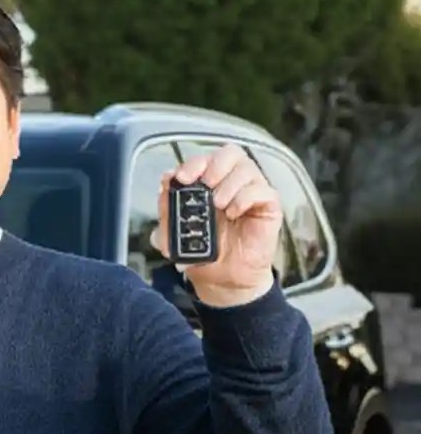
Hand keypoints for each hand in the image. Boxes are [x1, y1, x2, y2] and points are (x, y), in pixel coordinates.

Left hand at [152, 144, 282, 306]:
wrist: (222, 280)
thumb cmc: (202, 253)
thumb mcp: (173, 232)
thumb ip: (167, 207)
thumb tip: (165, 178)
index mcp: (209, 184)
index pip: (207, 158)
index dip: (194, 162)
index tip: (182, 178)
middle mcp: (232, 184)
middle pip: (231, 153)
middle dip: (215, 165)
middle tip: (206, 185)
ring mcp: (252, 194)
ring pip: (247, 168)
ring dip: (229, 183)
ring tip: (219, 206)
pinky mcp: (269, 208)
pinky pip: (263, 191)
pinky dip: (246, 197)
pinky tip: (233, 213)